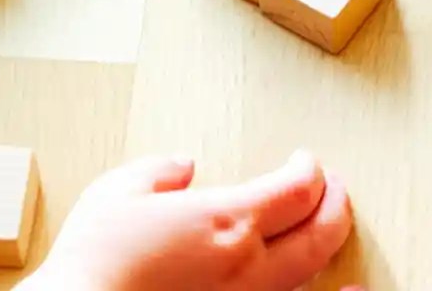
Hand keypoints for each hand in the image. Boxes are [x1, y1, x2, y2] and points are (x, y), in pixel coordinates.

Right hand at [20, 150, 357, 290]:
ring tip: (337, 227)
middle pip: (320, 229)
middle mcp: (248, 264)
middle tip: (333, 186)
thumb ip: (156, 172)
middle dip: (333, 201)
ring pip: (312, 271)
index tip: (304, 161)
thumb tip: (181, 168)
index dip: (309, 169)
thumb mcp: (117, 194)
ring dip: (332, 242)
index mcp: (225, 219)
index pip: (297, 188)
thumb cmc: (94, 265)